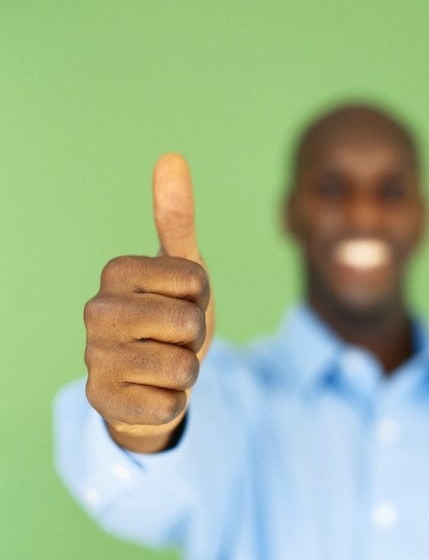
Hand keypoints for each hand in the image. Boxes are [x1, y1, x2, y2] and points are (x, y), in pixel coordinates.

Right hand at [83, 154, 213, 452]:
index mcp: (116, 271)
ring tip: (165, 366)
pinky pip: (170, 403)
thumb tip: (171, 157)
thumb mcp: (184, 270)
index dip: (201, 297)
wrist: (154, 381)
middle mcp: (95, 311)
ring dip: (187, 371)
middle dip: (195, 336)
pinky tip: (152, 393)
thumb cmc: (171, 320)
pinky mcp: (103, 401)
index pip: (196, 279)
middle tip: (174, 339)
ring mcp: (95, 358)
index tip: (182, 302)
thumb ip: (178, 218)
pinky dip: (174, 402)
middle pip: (189, 321)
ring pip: (183, 366)